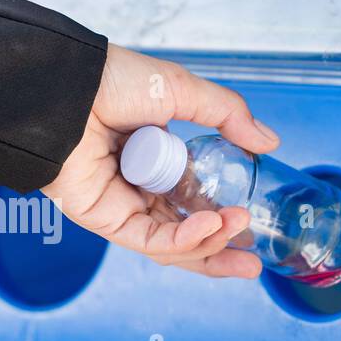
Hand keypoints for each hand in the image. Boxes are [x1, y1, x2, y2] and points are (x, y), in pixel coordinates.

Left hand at [42, 45, 279, 277]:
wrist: (71, 87)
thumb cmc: (114, 82)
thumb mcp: (183, 91)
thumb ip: (228, 116)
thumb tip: (269, 142)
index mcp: (157, 160)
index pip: (194, 200)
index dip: (223, 216)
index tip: (252, 221)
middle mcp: (140, 187)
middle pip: (184, 232)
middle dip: (221, 247)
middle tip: (253, 258)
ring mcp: (122, 206)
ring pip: (171, 243)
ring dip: (209, 243)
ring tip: (239, 231)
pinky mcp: (104, 220)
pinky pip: (149, 241)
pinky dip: (182, 240)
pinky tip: (210, 226)